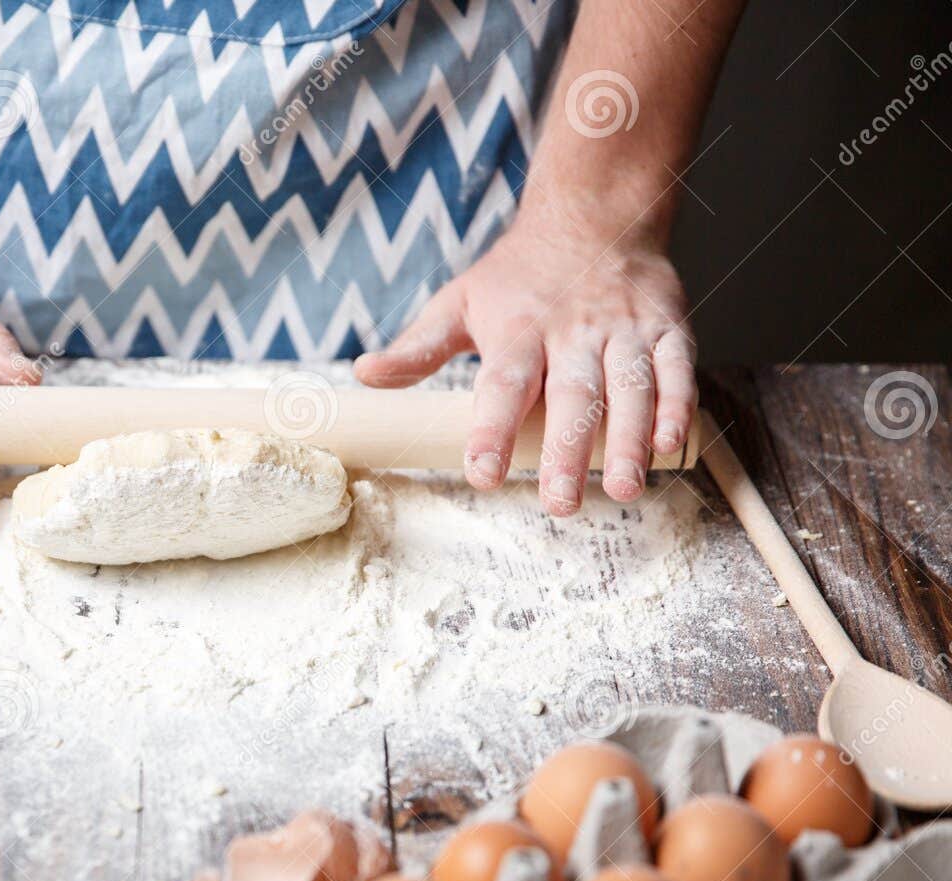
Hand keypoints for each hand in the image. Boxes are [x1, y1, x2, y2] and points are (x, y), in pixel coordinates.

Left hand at [354, 214, 695, 515]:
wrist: (594, 214)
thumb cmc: (518, 276)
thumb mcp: (460, 302)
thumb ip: (418, 348)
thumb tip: (365, 374)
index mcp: (519, 329)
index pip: (502, 385)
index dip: (492, 431)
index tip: (483, 474)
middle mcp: (574, 330)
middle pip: (571, 395)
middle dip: (567, 453)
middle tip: (561, 505)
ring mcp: (625, 329)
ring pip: (630, 388)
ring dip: (629, 440)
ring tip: (621, 489)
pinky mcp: (668, 328)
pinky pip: (677, 370)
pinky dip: (678, 407)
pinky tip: (669, 447)